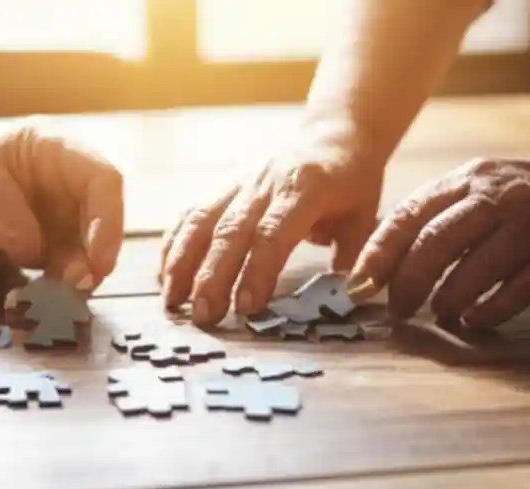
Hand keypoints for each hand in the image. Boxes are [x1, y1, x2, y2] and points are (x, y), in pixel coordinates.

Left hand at [0, 102, 123, 291]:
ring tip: (55, 296)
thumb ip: (4, 217)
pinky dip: (62, 287)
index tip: (98, 259)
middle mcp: (72, 182)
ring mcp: (68, 214)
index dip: (109, 220)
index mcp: (57, 149)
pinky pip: (71, 267)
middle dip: (96, 255)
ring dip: (80, 276)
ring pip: (92, 249)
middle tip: (76, 286)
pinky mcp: (59, 244)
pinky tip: (43, 299)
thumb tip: (34, 253)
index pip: (104, 179)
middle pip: (106, 218)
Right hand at [158, 135, 384, 326]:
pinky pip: (192, 213)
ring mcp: (239, 183)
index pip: (272, 233)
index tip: (246, 307)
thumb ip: (353, 254)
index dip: (257, 271)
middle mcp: (265, 183)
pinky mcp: (223, 186)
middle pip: (229, 232)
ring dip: (182, 262)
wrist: (333, 133)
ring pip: (201, 220)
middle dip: (212, 276)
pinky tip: (164, 274)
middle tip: (203, 316)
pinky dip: (174, 243)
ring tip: (171, 300)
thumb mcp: (365, 215)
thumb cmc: (351, 180)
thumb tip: (347, 293)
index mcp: (305, 188)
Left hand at [350, 153, 529, 328]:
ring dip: (448, 300)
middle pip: (434, 243)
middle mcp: (500, 196)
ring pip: (473, 268)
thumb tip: (385, 260)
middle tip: (397, 311)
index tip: (358, 286)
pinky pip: (519, 289)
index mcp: (472, 179)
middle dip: (407, 284)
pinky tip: (475, 320)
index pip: (409, 216)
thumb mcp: (489, 187)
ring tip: (440, 316)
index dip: (377, 255)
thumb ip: (443, 215)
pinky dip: (490, 309)